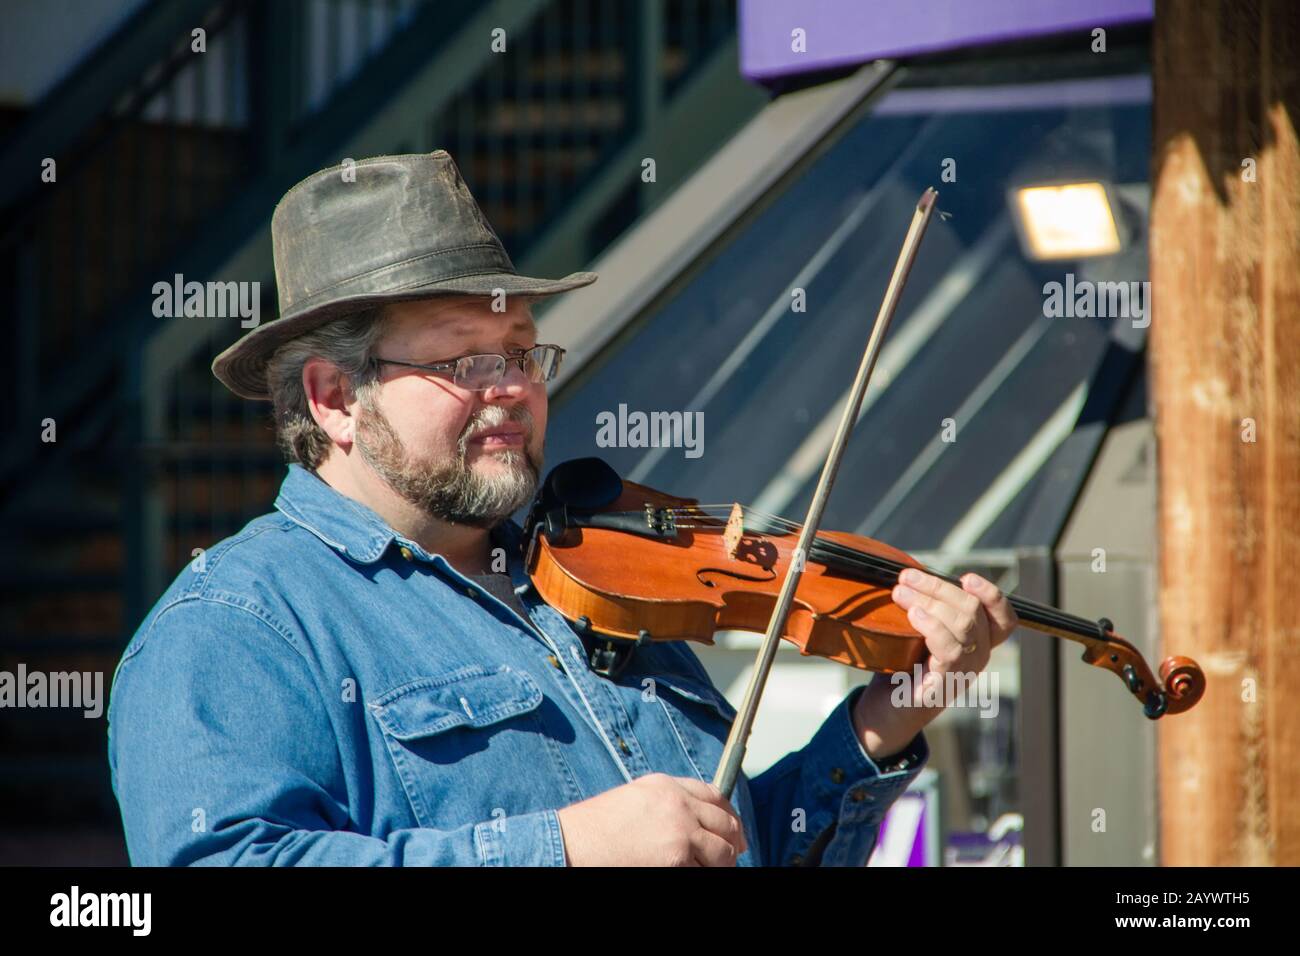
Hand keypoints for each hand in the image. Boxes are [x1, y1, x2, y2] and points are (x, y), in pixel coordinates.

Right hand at [555, 773, 746, 865]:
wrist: (573, 845)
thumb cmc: (595, 828)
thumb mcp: (635, 799)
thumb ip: (666, 803)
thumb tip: (694, 820)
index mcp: (667, 786)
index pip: (714, 795)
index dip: (728, 814)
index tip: (733, 829)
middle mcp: (679, 804)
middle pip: (725, 822)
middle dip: (732, 841)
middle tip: (733, 855)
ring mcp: (681, 832)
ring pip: (723, 852)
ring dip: (721, 863)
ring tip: (709, 869)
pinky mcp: (678, 859)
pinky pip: (706, 870)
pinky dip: (703, 873)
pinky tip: (690, 872)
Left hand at [852, 570, 1018, 757]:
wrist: (889, 707)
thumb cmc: (904, 663)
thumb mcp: (921, 631)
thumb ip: (929, 608)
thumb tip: (913, 575)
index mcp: (979, 640)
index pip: (1003, 617)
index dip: (991, 595)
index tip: (967, 578)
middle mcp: (979, 655)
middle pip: (973, 610)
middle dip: (938, 587)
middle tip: (906, 577)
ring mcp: (965, 670)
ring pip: (963, 624)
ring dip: (928, 601)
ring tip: (900, 593)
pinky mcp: (947, 683)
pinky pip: (949, 649)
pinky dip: (931, 626)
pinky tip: (913, 615)